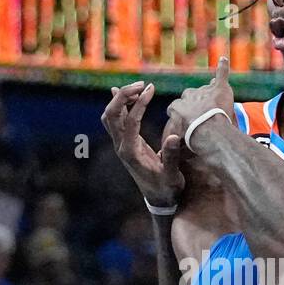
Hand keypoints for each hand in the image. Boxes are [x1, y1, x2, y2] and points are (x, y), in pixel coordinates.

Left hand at [101, 81, 184, 207]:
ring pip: (111, 116)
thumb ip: (171, 156)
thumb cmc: (167, 188)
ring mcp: (120, 145)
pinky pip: (115, 121)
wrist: (159, 199)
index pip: (130, 122)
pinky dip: (118, 105)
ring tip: (139, 88)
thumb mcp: (172, 175)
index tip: (151, 89)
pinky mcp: (125, 143)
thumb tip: (173, 136)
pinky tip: (120, 92)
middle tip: (143, 85)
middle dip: (124, 96)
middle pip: (112, 115)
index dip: (139, 103)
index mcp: (131, 153)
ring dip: (121, 100)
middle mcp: (121, 147)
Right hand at [165, 56, 234, 145]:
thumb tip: (161, 152)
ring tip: (216, 106)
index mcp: (176, 107)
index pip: (177, 107)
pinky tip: (224, 59)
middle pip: (191, 96)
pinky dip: (223, 67)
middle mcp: (188, 95)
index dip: (184, 116)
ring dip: (209, 96)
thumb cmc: (192, 140)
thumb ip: (171, 141)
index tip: (188, 124)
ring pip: (206, 90)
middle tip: (203, 117)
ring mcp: (204, 91)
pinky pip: (221, 74)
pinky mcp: (219, 89)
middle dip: (196, 104)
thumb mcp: (176, 142)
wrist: (208, 134)